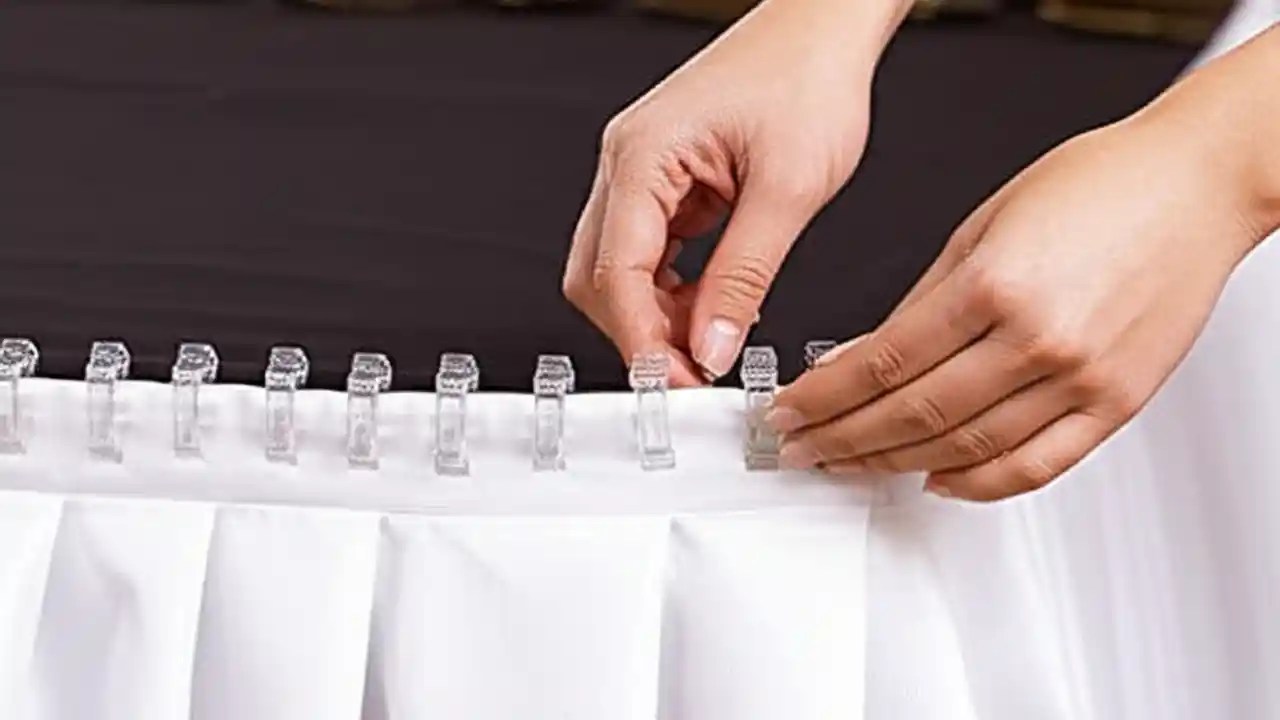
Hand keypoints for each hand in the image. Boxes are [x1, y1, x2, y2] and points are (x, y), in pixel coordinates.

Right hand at [562, 0, 908, 384]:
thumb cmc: (809, 77)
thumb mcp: (789, 189)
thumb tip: (712, 344)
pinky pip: (649, 254)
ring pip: (619, 270)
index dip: (642, 339)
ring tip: (711, 344)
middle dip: (641, 333)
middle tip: (693, 374)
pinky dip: (674, 291)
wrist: (824, 29)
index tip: (676, 383)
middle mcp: (629, 162)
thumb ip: (745, 276)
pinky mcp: (667, 182)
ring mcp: (643, 172)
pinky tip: (712, 306)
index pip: (615, 271)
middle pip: (598, 277)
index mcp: (644, 154)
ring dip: (658, 316)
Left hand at [768, 106, 1269, 500]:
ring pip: (965, 449)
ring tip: (851, 465)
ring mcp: (1079, 379)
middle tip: (803, 447)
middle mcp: (1037, 340)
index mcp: (993, 286)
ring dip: (895, 464)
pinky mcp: (1115, 404)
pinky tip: (938, 480)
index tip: (791, 412)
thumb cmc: (1098, 185)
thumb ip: (920, 301)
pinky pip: (1035, 464)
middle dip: (843, 438)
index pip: (882, 363)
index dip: (825, 398)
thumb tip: (865, 354)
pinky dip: (980, 483)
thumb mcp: (981, 225)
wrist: (1196, 183)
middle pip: (913, 415)